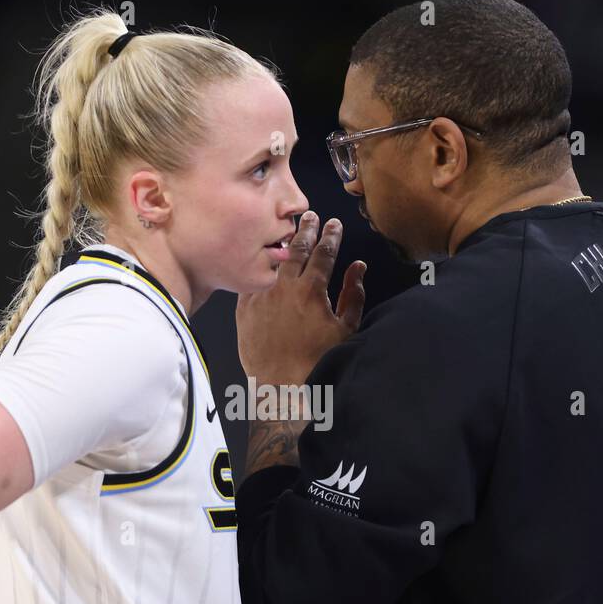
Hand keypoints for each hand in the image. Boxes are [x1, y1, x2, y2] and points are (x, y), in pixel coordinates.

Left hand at [237, 210, 366, 388]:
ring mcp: (262, 296)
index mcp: (311, 289)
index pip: (324, 252)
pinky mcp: (244, 309)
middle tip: (310, 217)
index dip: (331, 235)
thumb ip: (353, 293)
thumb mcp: (346, 327)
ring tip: (289, 236)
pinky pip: (254, 282)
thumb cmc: (317, 362)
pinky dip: (262, 272)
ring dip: (282, 247)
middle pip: (296, 248)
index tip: (334, 224)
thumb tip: (358, 268)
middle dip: (306, 229)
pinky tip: (266, 267)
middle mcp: (284, 287)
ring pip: (273, 263)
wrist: (282, 386)